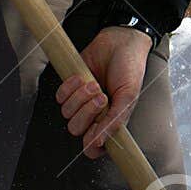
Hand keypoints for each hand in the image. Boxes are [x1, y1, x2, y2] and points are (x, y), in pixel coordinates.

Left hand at [57, 26, 152, 159]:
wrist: (120, 42)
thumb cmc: (130, 68)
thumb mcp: (129, 96)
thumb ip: (116, 120)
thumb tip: (100, 142)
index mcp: (110, 121)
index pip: (94, 147)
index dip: (90, 146)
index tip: (94, 134)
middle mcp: (94, 114)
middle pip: (76, 129)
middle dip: (87, 112)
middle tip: (101, 96)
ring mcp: (81, 101)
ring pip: (67, 114)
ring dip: (80, 97)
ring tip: (94, 83)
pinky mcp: (70, 87)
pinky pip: (60, 97)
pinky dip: (70, 87)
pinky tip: (82, 77)